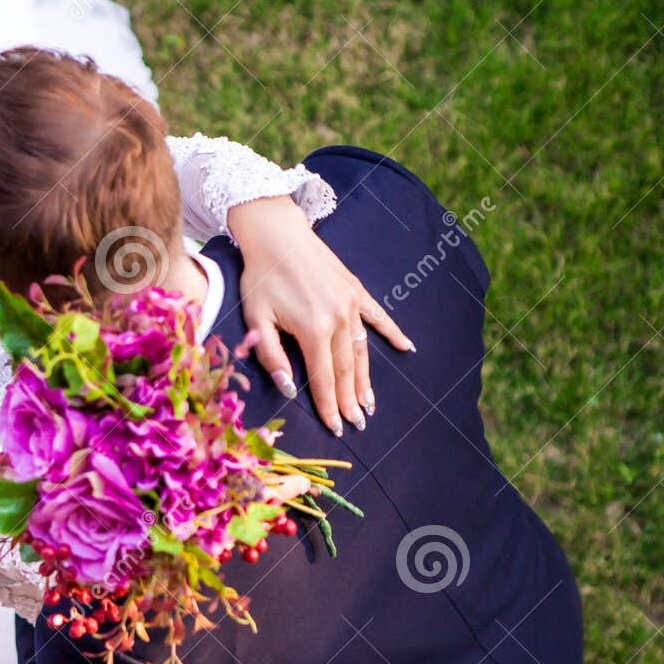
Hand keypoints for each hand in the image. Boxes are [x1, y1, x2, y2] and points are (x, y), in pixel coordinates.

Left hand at [227, 196, 414, 435]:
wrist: (277, 234)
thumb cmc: (261, 278)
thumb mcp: (256, 320)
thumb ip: (271, 356)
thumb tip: (288, 389)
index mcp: (313, 330)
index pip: (323, 379)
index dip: (329, 407)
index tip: (337, 429)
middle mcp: (338, 319)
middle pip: (346, 370)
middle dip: (351, 401)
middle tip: (358, 424)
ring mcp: (351, 304)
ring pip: (362, 351)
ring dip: (366, 379)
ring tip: (370, 403)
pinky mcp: (355, 290)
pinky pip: (378, 317)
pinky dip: (393, 333)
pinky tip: (407, 348)